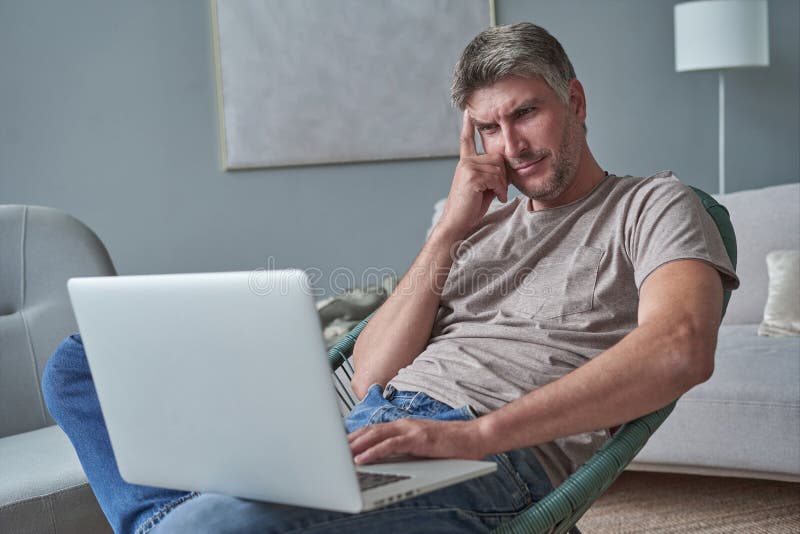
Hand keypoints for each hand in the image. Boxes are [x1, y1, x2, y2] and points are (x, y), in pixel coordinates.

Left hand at [348, 418, 487, 464]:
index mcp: (404, 425)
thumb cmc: (449, 444)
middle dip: (350, 440)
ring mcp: (410, 429)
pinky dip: (374, 451)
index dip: (355, 436)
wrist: (473, 437)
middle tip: (332, 449)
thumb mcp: (422, 445)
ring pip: (376, 435)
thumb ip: (405, 448)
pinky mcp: (418, 439)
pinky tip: (362, 459)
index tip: (339, 444)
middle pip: (370, 430)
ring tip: (340, 455)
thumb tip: (385, 458)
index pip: (374, 429)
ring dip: (356, 445)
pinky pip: (390, 445)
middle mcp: (404, 424)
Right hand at [436, 110, 508, 239]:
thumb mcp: (481, 187)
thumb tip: (503, 165)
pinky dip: (501, 190)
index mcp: (465, 163)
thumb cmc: (470, 208)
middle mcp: (465, 162)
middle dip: (503, 175)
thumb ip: (489, 173)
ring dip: (503, 185)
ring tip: (497, 196)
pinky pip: (496, 178)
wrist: (457, 222)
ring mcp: (467, 168)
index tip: (467, 112)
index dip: (467, 126)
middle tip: (500, 191)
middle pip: (497, 157)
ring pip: (499, 168)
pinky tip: (497, 198)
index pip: (466, 141)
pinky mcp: (472, 176)